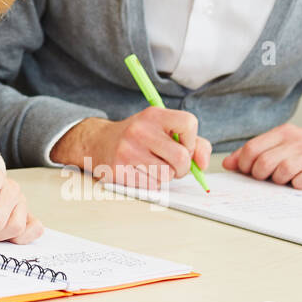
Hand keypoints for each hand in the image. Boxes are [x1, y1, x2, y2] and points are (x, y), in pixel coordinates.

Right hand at [53, 106, 211, 188]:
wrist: (98, 142)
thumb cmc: (139, 138)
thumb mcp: (163, 130)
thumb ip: (193, 143)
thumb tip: (203, 165)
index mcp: (153, 115)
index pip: (189, 123)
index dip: (192, 141)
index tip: (183, 146)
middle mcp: (140, 130)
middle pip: (181, 157)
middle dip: (182, 168)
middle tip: (173, 166)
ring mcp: (127, 150)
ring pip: (167, 175)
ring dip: (165, 176)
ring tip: (152, 167)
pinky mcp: (119, 170)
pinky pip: (151, 186)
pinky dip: (150, 183)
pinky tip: (139, 172)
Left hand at [222, 124, 301, 187]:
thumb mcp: (283, 146)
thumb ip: (255, 153)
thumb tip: (228, 164)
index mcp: (283, 133)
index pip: (252, 148)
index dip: (244, 165)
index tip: (249, 173)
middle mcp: (297, 141)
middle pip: (264, 161)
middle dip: (260, 175)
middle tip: (267, 179)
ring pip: (283, 170)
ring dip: (279, 181)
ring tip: (285, 180)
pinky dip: (298, 185)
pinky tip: (300, 183)